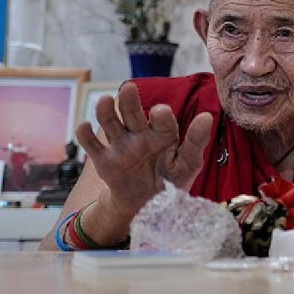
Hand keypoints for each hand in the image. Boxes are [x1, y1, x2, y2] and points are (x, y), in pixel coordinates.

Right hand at [76, 82, 212, 226]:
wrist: (148, 206)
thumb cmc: (172, 180)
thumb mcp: (188, 163)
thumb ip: (196, 141)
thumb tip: (208, 116)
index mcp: (163, 133)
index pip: (162, 121)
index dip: (161, 116)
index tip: (160, 111)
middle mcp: (140, 134)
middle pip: (133, 114)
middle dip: (130, 101)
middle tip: (129, 88)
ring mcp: (121, 146)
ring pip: (111, 124)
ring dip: (106, 112)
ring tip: (105, 101)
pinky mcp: (104, 161)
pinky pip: (93, 146)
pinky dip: (86, 136)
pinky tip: (85, 126)